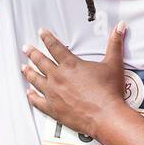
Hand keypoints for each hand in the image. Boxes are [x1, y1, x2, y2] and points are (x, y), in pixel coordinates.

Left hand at [22, 24, 127, 138]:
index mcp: (71, 65)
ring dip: (29, 72)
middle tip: (26, 48)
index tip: (42, 33)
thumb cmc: (109, 92)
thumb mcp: (114, 64)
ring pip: (36, 80)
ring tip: (23, 68)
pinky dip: (32, 97)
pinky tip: (29, 93)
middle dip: (32, 53)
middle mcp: (58, 77)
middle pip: (41, 62)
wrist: (106, 116)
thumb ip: (115, 44)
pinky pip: (37, 101)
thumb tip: (120, 28)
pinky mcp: (53, 109)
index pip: (55, 47)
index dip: (47, 38)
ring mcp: (53, 94)